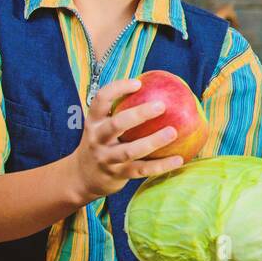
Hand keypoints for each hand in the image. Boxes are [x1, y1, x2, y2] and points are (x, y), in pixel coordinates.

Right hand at [71, 78, 182, 200]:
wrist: (82, 177)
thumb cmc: (103, 143)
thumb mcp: (103, 125)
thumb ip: (121, 110)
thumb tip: (159, 89)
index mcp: (94, 121)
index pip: (101, 99)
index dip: (118, 88)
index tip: (139, 83)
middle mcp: (97, 138)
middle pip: (116, 124)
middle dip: (138, 114)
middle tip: (161, 105)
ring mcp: (106, 158)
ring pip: (130, 151)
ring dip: (153, 141)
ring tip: (173, 132)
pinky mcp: (118, 174)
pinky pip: (142, 170)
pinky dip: (161, 166)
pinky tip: (179, 159)